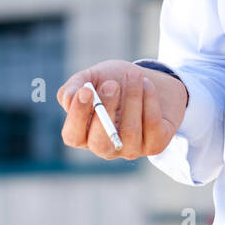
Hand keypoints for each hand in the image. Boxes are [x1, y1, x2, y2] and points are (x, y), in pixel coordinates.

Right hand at [57, 60, 187, 160]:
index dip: (78, 116)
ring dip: (132, 98)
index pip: (73, 136)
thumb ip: (75, 86)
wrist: (151, 81)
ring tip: (134, 75)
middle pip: (100, 141)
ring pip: (129, 131)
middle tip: (112, 84)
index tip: (86, 90)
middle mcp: (106, 147)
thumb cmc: (116, 82)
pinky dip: (150, 100)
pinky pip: (152, 125)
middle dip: (106, 110)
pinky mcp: (155, 144)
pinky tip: (147, 84)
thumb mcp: (93, 77)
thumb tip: (68, 98)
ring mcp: (131, 149)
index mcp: (85, 134)